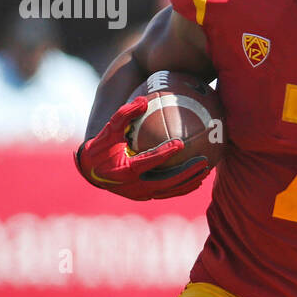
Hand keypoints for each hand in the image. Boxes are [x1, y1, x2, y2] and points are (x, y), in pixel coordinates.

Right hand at [75, 96, 209, 200]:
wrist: (90, 171)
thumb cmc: (102, 147)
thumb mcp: (109, 129)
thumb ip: (125, 114)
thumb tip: (144, 99)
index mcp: (124, 170)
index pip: (146, 162)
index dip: (163, 153)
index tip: (180, 143)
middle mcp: (133, 186)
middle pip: (165, 182)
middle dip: (186, 173)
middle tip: (204, 161)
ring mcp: (139, 194)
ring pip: (169, 190)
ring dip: (189, 182)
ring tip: (207, 170)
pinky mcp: (144, 197)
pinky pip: (167, 193)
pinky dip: (183, 187)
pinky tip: (198, 179)